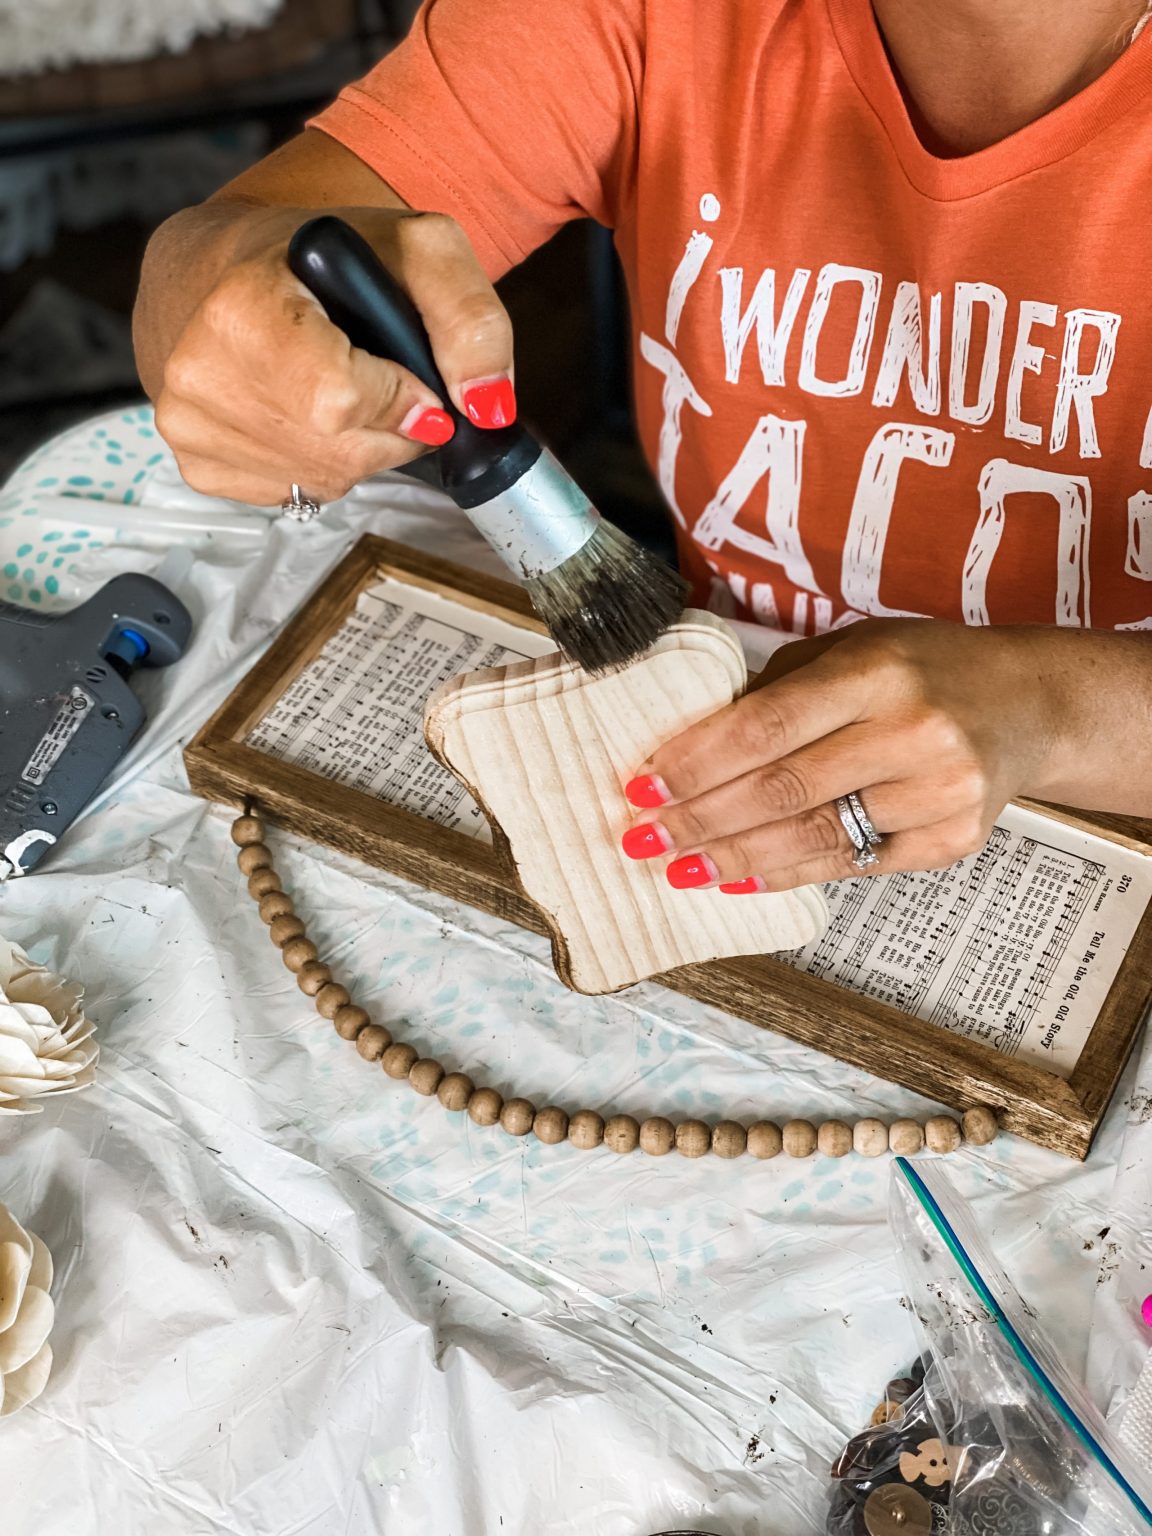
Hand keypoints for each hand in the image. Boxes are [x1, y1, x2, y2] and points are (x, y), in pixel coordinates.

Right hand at [144, 205, 513, 505]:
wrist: (222, 268)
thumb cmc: (317, 257)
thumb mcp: (415, 250)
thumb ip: (470, 318)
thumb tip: (487, 406)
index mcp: (240, 308)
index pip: (342, 402)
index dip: (396, 397)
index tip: (406, 375)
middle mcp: (200, 374)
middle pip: (344, 453)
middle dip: (388, 426)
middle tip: (379, 377)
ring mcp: (190, 428)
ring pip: (327, 480)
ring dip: (358, 446)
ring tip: (337, 387)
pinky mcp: (197, 466)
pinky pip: (298, 493)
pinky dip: (321, 461)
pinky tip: (302, 411)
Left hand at [619, 619, 1090, 892]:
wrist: (1029, 705)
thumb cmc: (926, 669)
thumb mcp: (855, 650)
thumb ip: (781, 690)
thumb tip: (692, 743)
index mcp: (877, 672)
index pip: (766, 724)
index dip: (696, 761)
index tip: (642, 784)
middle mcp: (912, 731)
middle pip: (782, 789)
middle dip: (700, 818)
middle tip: (644, 837)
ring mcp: (938, 793)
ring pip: (812, 837)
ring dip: (733, 857)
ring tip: (678, 867)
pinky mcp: (951, 841)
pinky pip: (850, 865)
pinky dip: (787, 874)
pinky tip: (740, 878)